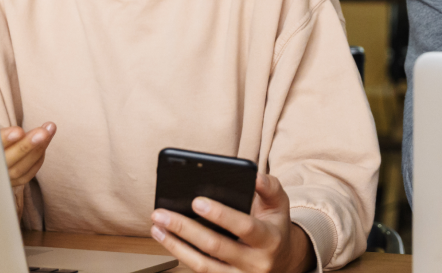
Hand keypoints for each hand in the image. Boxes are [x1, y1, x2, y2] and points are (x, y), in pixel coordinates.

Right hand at [0, 122, 55, 187]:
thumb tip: (16, 126)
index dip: (5, 139)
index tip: (18, 131)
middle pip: (8, 160)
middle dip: (27, 145)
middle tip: (43, 132)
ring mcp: (1, 179)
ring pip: (21, 168)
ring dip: (38, 148)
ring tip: (49, 129)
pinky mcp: (14, 182)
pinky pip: (29, 172)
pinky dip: (38, 156)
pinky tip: (45, 141)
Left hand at [150, 173, 315, 272]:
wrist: (283, 262)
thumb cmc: (275, 228)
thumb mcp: (280, 205)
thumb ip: (270, 188)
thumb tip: (255, 177)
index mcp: (269, 239)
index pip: (245, 227)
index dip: (221, 215)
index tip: (196, 202)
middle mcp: (255, 262)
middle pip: (216, 247)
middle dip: (186, 229)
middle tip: (163, 213)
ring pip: (203, 264)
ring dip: (176, 245)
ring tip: (158, 226)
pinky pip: (200, 271)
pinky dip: (181, 254)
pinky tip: (167, 239)